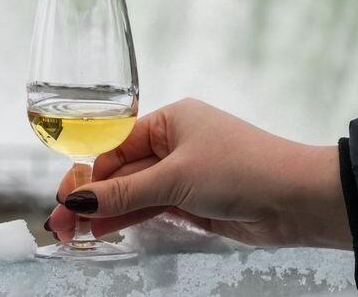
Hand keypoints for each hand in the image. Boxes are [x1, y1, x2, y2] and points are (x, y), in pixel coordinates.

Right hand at [45, 98, 350, 248]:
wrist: (296, 199)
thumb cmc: (242, 169)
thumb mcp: (176, 178)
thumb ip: (125, 192)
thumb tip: (77, 201)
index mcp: (171, 121)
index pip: (115, 145)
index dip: (88, 174)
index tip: (64, 199)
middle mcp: (175, 143)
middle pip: (121, 171)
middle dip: (91, 197)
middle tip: (61, 224)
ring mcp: (183, 173)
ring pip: (134, 192)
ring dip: (106, 212)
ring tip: (73, 235)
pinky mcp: (192, 199)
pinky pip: (152, 207)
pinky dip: (129, 218)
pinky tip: (104, 230)